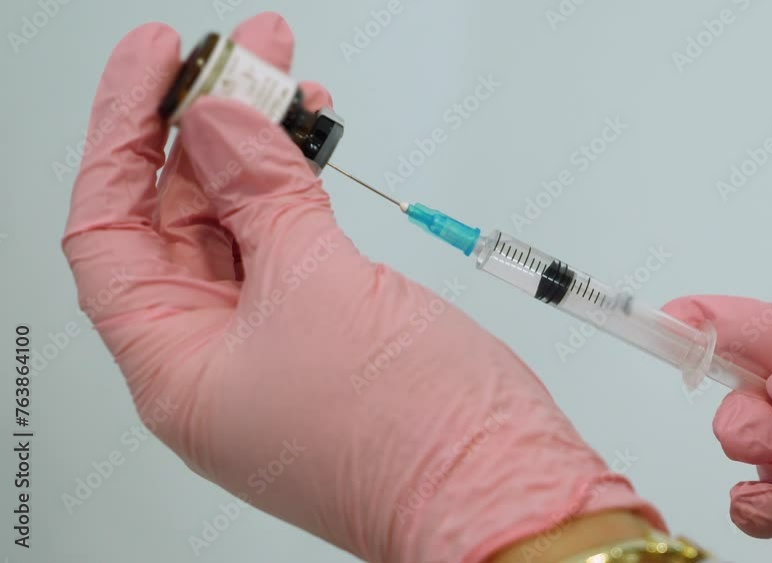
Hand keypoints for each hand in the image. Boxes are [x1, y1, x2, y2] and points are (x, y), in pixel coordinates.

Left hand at [63, 13, 660, 561]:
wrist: (506, 495)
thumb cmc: (413, 440)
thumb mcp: (319, 290)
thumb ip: (262, 196)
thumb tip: (217, 125)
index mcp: (176, 367)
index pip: (109, 229)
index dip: (122, 134)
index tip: (154, 63)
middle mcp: (215, 360)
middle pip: (178, 221)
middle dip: (206, 129)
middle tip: (241, 60)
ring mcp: (275, 347)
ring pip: (242, 228)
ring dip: (261, 153)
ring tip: (288, 86)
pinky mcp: (331, 334)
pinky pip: (292, 246)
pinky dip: (300, 190)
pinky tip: (313, 146)